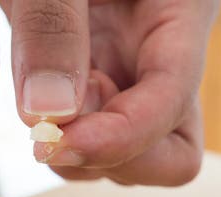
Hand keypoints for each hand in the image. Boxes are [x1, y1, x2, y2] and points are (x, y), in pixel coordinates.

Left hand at [0, 0, 217, 185]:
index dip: (122, 137)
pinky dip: (57, 132)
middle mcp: (163, 56)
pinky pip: (87, 137)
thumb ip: (50, 25)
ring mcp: (132, 76)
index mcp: (181, 10)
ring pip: (124, 158)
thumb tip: (44, 113)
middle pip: (165, 153)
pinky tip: (39, 91)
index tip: (62, 143)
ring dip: (78, 144)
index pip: (172, 105)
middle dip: (108, 151)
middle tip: (57, 110)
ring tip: (46, 84)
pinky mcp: (98, 85)